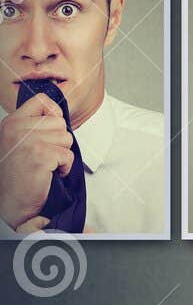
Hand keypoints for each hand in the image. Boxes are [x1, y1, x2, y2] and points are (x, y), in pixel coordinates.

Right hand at [0, 93, 74, 229]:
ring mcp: (27, 140)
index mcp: (11, 122)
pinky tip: (47, 174)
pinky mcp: (40, 155)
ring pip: (67, 138)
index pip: (43, 100)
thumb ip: (34, 124)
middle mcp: (16, 128)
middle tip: (42, 157)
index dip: (54, 114)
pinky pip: (69, 156)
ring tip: (43, 165)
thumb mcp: (19, 142)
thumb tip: (58, 111)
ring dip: (61, 155)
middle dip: (59, 141)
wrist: (12, 204)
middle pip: (60, 122)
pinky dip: (64, 168)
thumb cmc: (18, 175)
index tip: (48, 132)